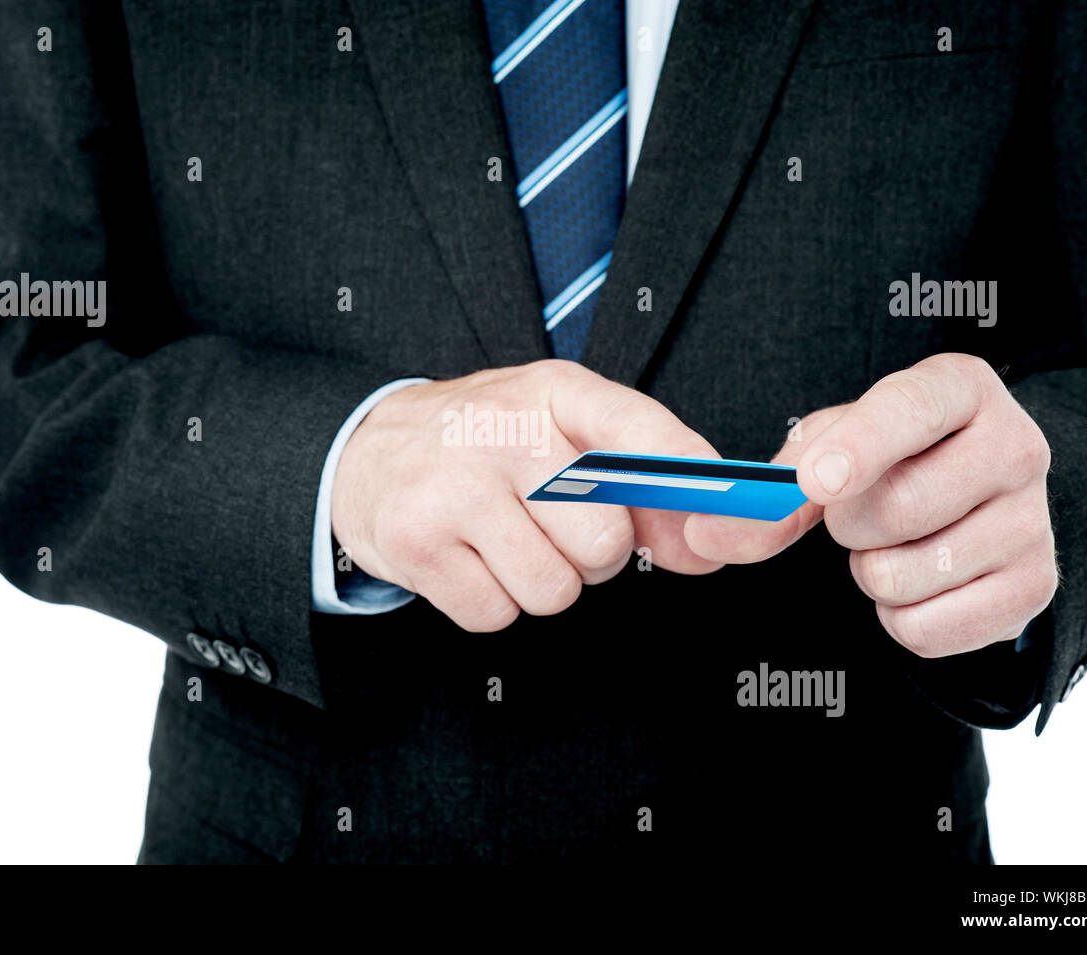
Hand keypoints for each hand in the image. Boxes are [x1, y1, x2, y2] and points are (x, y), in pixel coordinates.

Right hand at [332, 359, 722, 630]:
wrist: (364, 451)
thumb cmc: (482, 444)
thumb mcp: (558, 435)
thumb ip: (640, 486)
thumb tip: (707, 551)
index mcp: (552, 392)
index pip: (644, 436)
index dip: (693, 486)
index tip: (723, 516)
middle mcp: (504, 431)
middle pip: (604, 541)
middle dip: (591, 556)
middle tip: (552, 527)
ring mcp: (454, 487)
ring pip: (554, 590)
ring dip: (539, 583)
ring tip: (505, 540)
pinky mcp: (416, 543)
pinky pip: (497, 614)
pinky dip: (491, 602)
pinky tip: (469, 559)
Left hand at [685, 353, 1057, 656]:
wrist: (973, 504)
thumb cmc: (889, 461)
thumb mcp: (831, 449)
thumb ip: (772, 489)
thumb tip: (707, 533)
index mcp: (961, 389)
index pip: (911, 408)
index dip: (859, 446)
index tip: (816, 481)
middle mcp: (1016, 447)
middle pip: (897, 507)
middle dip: (847, 525)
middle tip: (856, 517)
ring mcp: (1034, 522)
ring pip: (904, 574)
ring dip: (870, 573)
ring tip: (893, 545)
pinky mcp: (1035, 589)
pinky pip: (926, 629)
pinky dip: (897, 618)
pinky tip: (917, 583)